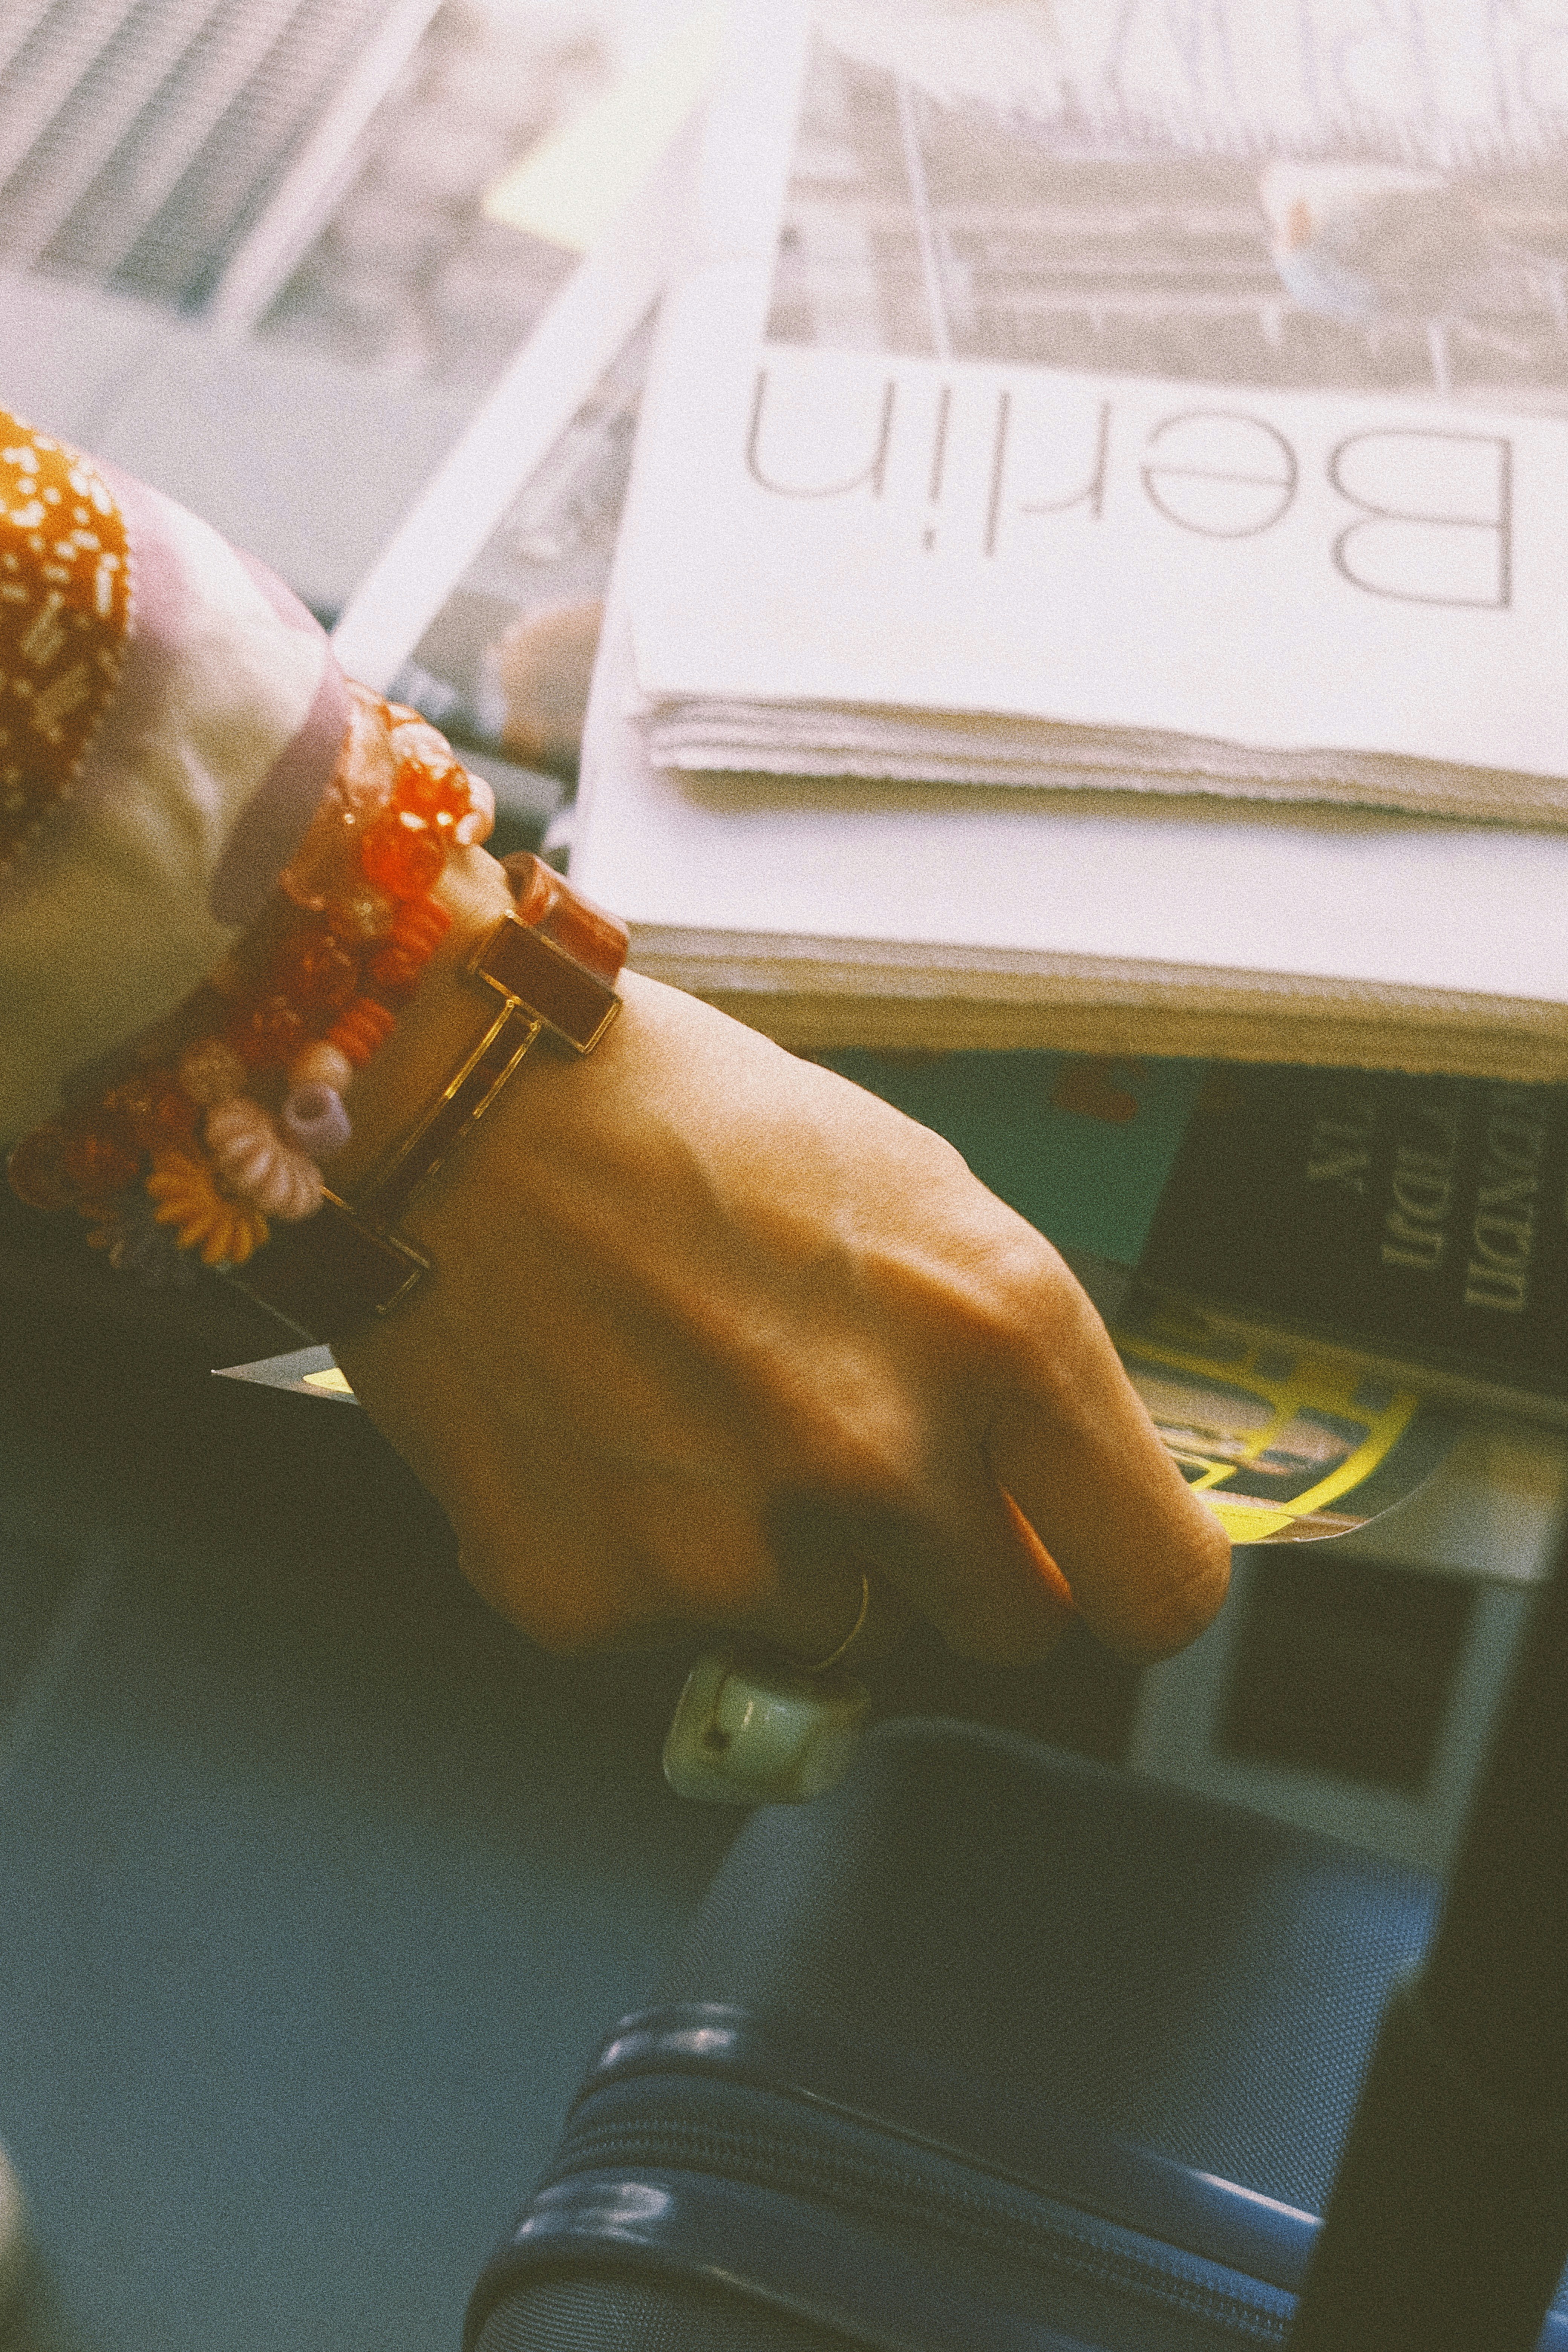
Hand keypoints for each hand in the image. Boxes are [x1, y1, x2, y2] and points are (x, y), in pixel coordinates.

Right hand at [334, 856, 1229, 1665]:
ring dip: (796, 1556)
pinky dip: (658, 1561)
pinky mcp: (596, 1603)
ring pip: (841, 1634)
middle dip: (951, 1560)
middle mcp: (884, 1461)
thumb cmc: (697, 1127)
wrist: (460, 1106)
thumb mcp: (918, 1204)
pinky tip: (610, 1436)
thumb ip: (1010, 1378)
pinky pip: (684, 1636)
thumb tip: (1058, 1520)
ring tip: (700, 1409)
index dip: (1126, 1584)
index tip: (1085, 1562)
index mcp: (1000, 1335)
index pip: (1158, 1590)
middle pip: (1006, 1632)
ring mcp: (733, 1550)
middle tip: (849, 1447)